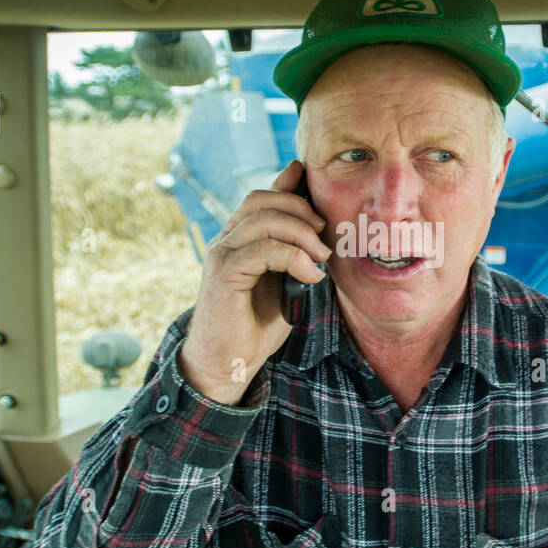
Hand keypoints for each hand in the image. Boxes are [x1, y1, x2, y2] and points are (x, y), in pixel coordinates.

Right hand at [178, 160, 329, 404]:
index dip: (288, 185)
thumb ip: (294, 255)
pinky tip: (310, 275)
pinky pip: (262, 250)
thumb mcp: (284, 282)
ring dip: (301, 233)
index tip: (315, 188)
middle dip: (300, 208)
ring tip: (321, 257)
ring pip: (264, 220)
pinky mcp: (224, 273)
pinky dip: (293, 258)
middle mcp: (227, 240)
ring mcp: (222, 254)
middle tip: (325, 232)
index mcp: (239, 239)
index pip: (262, 198)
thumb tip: (319, 233)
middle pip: (262, 200)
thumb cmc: (256, 325)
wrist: (227, 362)